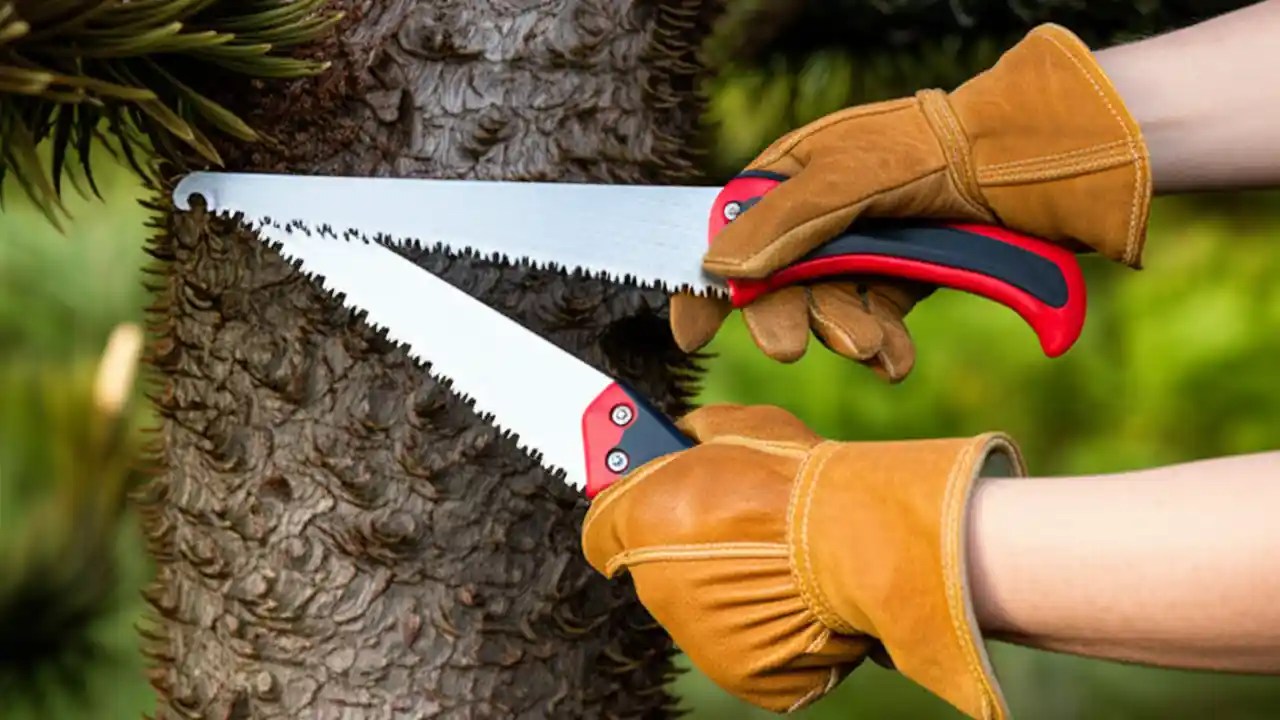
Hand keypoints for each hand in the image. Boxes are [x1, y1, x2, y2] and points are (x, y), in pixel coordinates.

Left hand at [581, 403, 1025, 718]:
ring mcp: (698, 638)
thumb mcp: (738, 426)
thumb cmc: (797, 476)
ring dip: (724, 590)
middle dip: (684, 549)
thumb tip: (686, 430)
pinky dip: (762, 629)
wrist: (860, 539)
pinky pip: (742, 649)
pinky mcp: (742, 675)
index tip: (655, 501)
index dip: (632, 510)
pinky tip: (794, 595)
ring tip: (779, 558)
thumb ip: (698, 431)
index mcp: (640, 521)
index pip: (602, 528)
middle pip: (654, 572)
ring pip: (699, 613)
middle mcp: (657, 587)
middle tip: (736, 526)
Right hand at [673, 22, 1152, 380]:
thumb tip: (715, 268)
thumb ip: (781, 224)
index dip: (707, 286)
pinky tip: (896, 358)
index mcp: (788, 179)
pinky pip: (876, 324)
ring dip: (844, 334)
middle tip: (788, 348)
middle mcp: (817, 219)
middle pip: (778, 285)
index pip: (729, 237)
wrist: (1020, 165)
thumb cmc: (927, 151)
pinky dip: (883, 347)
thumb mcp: (845, 179)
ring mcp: (861, 251)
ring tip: (871, 345)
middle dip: (786, 319)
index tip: (690, 330)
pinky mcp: (903, 280)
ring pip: (829, 311)